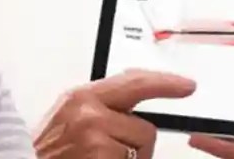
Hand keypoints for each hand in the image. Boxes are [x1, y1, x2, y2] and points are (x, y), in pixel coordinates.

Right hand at [35, 69, 195, 158]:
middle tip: (107, 154)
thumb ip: (100, 107)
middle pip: (144, 128)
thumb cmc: (47, 152)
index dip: (165, 83)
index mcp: (81, 98)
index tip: (187, 86)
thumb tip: (135, 105)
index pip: (134, 82)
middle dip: (135, 145)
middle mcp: (88, 114)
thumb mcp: (69, 118)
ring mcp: (95, 139)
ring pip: (140, 152)